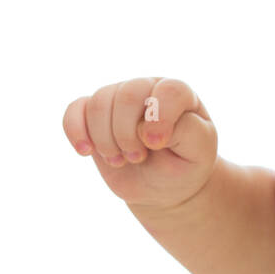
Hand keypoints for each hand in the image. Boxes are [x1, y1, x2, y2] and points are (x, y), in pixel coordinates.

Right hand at [62, 78, 217, 210]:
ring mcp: (119, 99)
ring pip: (100, 102)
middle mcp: (148, 88)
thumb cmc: (185, 164)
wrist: (162, 185)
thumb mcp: (199, 152)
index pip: (169, 90)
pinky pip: (75, 109)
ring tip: (120, 160)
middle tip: (137, 157)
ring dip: (106, 139)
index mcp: (179, 95)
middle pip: (128, 94)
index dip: (160, 117)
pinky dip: (75, 130)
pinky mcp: (94, 115)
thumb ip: (186, 131)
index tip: (157, 145)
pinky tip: (85, 151)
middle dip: (128, 133)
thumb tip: (145, 126)